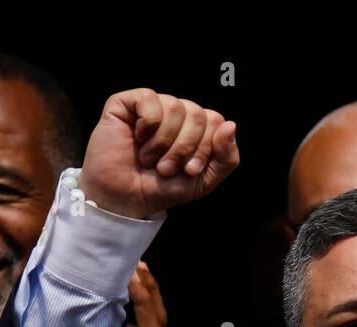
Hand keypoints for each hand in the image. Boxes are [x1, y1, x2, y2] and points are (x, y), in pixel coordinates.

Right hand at [80, 90, 238, 219]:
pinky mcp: (127, 102)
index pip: (215, 121)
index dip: (204, 148)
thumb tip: (231, 126)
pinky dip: (147, 124)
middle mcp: (176, 113)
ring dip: (163, 142)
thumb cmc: (162, 188)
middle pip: (197, 113)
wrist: (125, 197)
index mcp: (196, 128)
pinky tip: (137, 137)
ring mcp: (153, 106)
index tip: (188, 171)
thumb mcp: (204, 181)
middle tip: (166, 168)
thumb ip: (226, 158)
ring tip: (149, 159)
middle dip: (184, 148)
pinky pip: (149, 99)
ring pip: (175, 107)